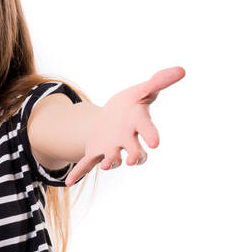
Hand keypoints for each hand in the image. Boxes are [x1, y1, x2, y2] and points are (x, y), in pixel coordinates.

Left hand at [65, 66, 185, 186]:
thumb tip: (182, 70)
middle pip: (133, 151)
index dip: (150, 135)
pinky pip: (87, 164)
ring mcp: (111, 148)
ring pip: (112, 158)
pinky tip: (69, 181)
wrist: (109, 118)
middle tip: (132, 160)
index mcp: (138, 125)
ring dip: (110, 162)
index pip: (147, 130)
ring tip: (106, 164)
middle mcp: (127, 141)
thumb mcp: (142, 90)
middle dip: (134, 156)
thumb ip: (159, 81)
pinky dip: (78, 172)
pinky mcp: (95, 152)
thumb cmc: (129, 105)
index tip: (155, 143)